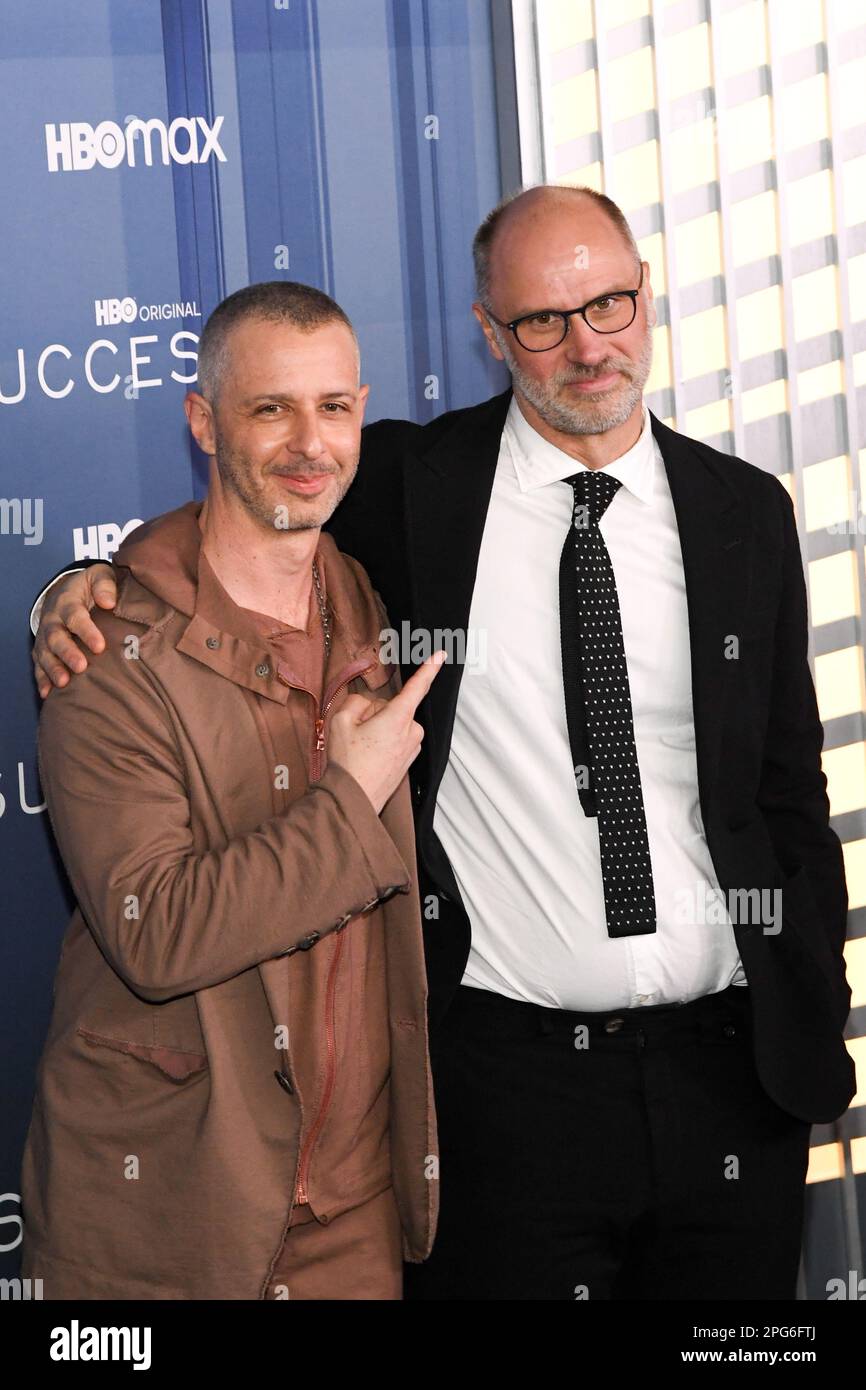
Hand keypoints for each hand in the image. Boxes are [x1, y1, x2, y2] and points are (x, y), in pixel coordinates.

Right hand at [32, 564, 117, 697]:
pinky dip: (42, 679)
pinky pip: (39, 665)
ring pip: (45, 653)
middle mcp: (53, 620)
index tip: (100, 646)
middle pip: (56, 638)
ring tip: (63, 683)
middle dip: (67, 653)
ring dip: (53, 669)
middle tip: (81, 667)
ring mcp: (45, 636)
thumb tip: (109, 602)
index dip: (87, 631)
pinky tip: (47, 694)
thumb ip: (105, 585)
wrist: (64, 592)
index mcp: (67, 602)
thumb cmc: (89, 586)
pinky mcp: (42, 649)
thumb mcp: (99, 576)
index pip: (75, 616)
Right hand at [328, 651, 445, 813]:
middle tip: (357, 733)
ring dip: (379, 729)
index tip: (440, 655)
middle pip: (394, 708)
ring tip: (362, 748)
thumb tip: (367, 704)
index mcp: (399, 718)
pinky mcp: (409, 760)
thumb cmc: (348, 761)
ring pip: (395, 724)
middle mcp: (412, 732)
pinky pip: (396, 740)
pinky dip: (383, 743)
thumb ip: (357, 702)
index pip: (417, 687)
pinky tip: (368, 756)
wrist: (353, 798)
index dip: (429, 668)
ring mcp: (413, 748)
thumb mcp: (341, 721)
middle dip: (376, 713)